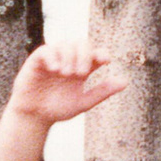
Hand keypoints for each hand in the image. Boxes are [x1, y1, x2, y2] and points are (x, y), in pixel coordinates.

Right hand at [6, 42, 126, 124]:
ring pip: (65, 44)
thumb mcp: (83, 102)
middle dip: (84, 55)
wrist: (35, 116)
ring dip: (69, 57)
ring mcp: (54, 58)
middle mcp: (69, 60)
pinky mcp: (38, 60)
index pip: (95, 54)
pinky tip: (56, 68)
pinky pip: (46, 50)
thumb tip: (125, 81)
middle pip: (82, 44)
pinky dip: (53, 56)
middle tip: (81, 73)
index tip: (106, 60)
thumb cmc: (58, 108)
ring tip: (66, 74)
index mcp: (82, 68)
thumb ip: (103, 91)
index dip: (102, 54)